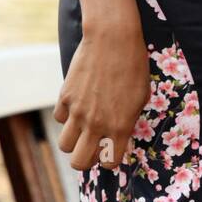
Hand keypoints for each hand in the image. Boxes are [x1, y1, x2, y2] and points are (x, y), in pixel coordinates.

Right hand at [54, 23, 151, 172]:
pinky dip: (66, 115)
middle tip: (94, 144)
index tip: (113, 147)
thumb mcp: (141, 97)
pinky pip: (59, 119)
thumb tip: (120, 138)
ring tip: (84, 126)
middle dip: (86, 158)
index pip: (109, 163)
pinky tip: (78, 102)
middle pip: (79, 163)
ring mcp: (77, 111)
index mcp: (119, 126)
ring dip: (73, 139)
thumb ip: (128, 121)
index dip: (110, 158)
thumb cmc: (134, 65)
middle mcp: (96, 124)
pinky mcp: (65, 97)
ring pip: (64, 145)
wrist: (113, 38)